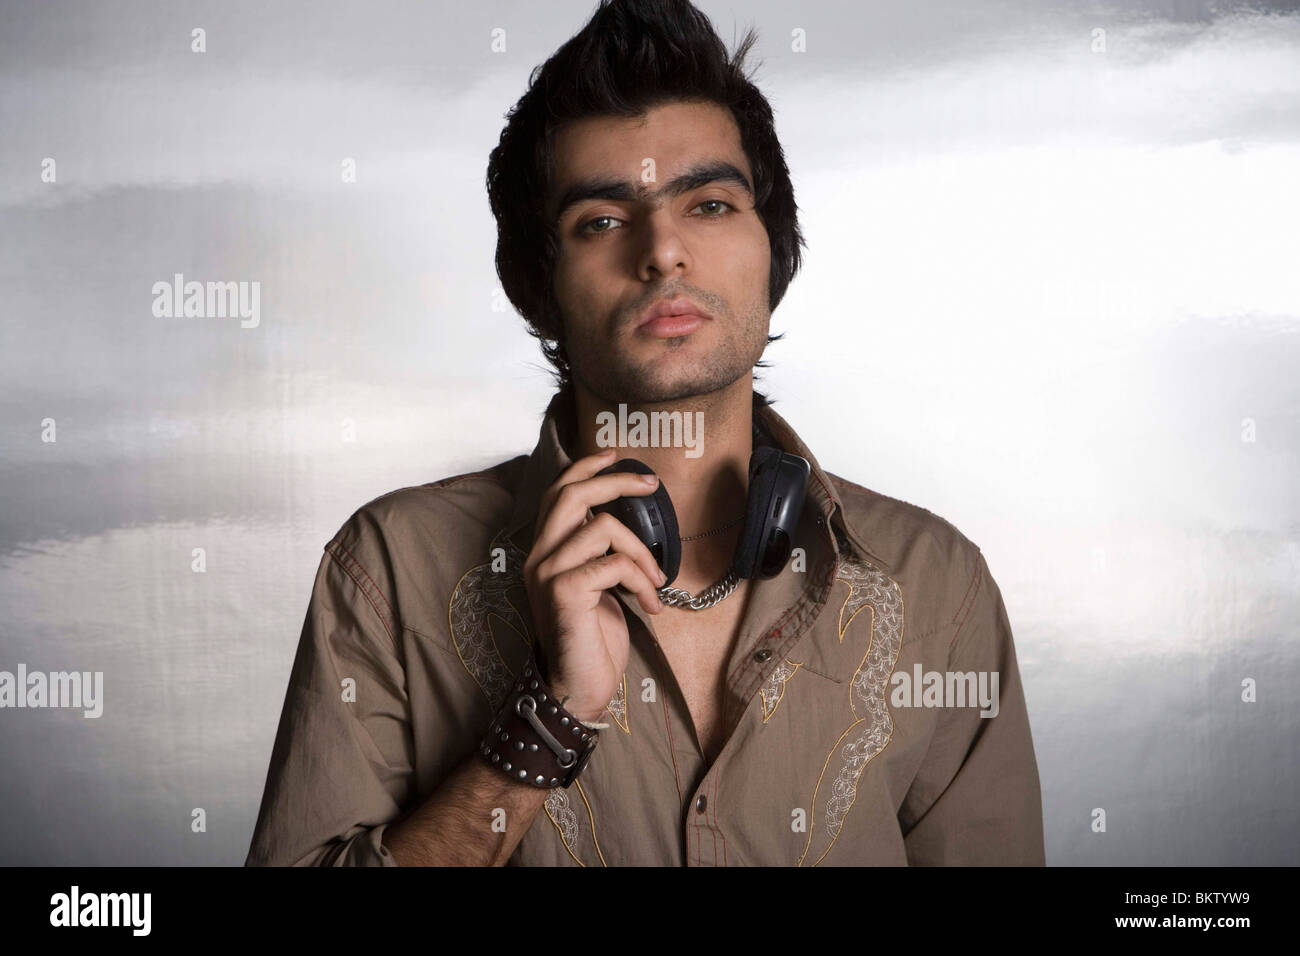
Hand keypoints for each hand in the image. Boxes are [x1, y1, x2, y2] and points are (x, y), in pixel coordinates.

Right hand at [521, 449, 667, 722]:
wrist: (581, 687)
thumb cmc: (594, 638)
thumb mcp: (598, 585)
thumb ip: (598, 551)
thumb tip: (621, 517)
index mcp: (544, 551)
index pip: (556, 492)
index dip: (585, 468)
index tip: (615, 454)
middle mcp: (538, 557)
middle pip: (572, 494)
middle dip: (616, 481)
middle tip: (652, 484)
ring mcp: (547, 573)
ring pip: (604, 528)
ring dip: (643, 553)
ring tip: (656, 582)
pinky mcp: (565, 592)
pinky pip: (615, 565)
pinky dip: (642, 581)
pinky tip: (650, 605)